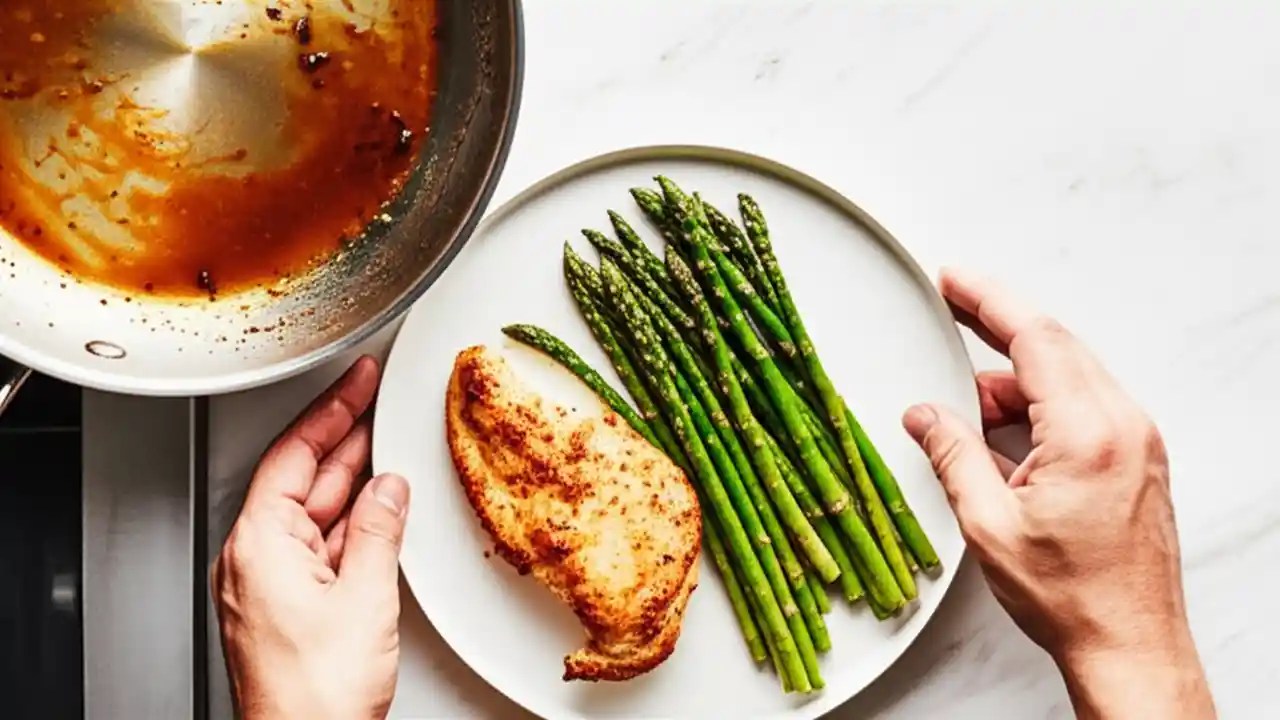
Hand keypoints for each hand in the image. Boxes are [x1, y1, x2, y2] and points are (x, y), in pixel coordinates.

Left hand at [213, 357, 410, 719]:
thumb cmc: (313, 696)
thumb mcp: (364, 597)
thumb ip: (379, 530)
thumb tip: (390, 488)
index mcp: (259, 545)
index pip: (296, 454)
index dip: (332, 410)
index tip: (357, 380)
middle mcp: (255, 560)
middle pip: (305, 479)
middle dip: (346, 439)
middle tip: (379, 401)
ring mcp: (270, 584)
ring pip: (316, 513)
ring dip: (354, 482)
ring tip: (390, 448)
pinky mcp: (288, 607)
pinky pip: (321, 546)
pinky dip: (353, 525)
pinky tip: (382, 513)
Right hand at [902, 270, 1213, 718]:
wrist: (1130, 644)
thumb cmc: (1072, 596)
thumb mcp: (988, 523)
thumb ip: (952, 454)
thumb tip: (925, 415)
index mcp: (1088, 433)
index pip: (1036, 337)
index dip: (988, 299)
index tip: (954, 281)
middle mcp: (1124, 426)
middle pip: (1055, 347)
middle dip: (997, 329)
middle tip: (952, 314)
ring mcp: (1137, 442)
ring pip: (1069, 378)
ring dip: (1015, 382)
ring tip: (967, 415)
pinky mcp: (1138, 459)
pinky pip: (1085, 407)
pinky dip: (1041, 408)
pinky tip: (1005, 439)